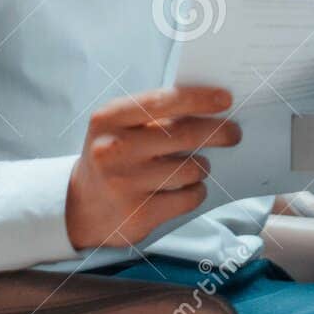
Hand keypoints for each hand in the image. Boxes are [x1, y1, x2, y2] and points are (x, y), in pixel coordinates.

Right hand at [64, 85, 240, 250]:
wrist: (79, 206)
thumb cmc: (112, 155)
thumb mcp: (119, 126)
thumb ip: (154, 113)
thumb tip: (210, 103)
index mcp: (109, 119)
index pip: (162, 101)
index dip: (198, 98)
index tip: (226, 98)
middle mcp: (113, 149)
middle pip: (184, 134)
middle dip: (218, 132)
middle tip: (234, 133)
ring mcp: (125, 184)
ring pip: (191, 169)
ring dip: (203, 166)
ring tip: (197, 166)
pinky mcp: (139, 215)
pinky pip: (189, 197)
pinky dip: (197, 191)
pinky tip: (187, 189)